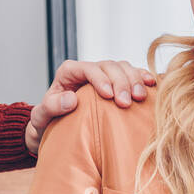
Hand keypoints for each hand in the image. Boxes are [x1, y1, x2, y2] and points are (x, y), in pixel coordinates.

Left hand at [24, 58, 156, 156]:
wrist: (56, 128)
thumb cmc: (47, 122)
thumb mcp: (41, 117)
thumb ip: (51, 106)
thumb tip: (71, 100)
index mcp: (69, 72)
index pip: (87, 68)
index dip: (100, 78)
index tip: (108, 95)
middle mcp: (88, 70)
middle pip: (108, 66)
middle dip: (120, 82)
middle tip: (126, 102)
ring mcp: (104, 75)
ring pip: (123, 67)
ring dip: (134, 80)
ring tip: (140, 97)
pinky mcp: (116, 83)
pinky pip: (132, 74)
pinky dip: (142, 77)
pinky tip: (152, 85)